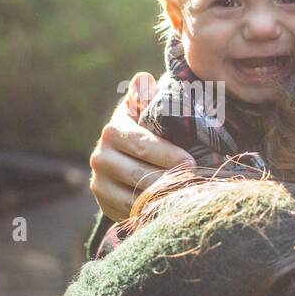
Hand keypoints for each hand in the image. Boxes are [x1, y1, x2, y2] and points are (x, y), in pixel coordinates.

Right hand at [88, 71, 193, 220]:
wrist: (125, 153)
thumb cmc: (146, 126)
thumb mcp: (146, 107)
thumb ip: (147, 94)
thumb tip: (143, 80)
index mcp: (113, 131)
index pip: (143, 145)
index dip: (169, 156)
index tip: (192, 163)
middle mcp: (100, 157)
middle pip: (140, 175)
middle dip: (170, 181)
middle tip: (195, 185)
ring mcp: (99, 183)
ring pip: (135, 199)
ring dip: (162, 201)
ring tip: (186, 200)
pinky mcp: (104, 204)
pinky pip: (131, 214)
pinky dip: (151, 214)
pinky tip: (171, 210)